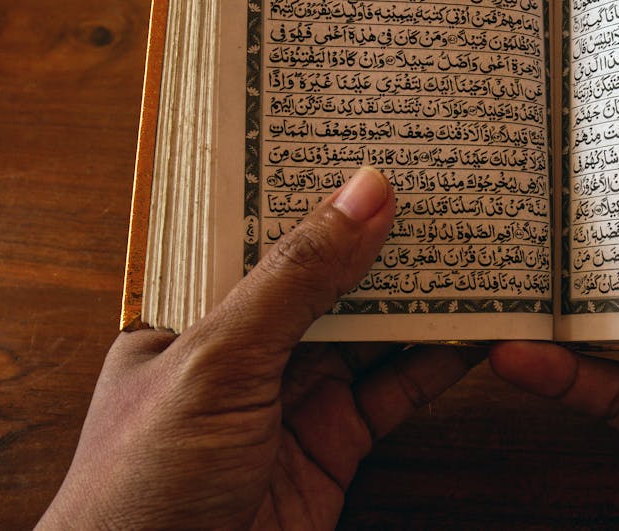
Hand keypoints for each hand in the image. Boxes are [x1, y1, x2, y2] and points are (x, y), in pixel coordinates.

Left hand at [40, 167, 481, 528]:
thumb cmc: (143, 481)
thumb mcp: (217, 361)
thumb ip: (295, 279)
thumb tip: (363, 192)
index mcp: (191, 309)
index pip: (257, 229)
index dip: (312, 186)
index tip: (371, 137)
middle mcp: (244, 346)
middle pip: (325, 277)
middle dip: (379, 236)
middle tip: (444, 183)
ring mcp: (291, 397)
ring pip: (368, 330)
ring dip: (419, 296)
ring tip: (475, 243)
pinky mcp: (334, 446)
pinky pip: (392, 391)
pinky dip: (434, 363)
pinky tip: (473, 332)